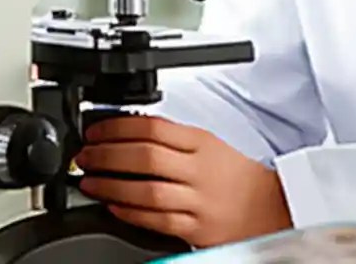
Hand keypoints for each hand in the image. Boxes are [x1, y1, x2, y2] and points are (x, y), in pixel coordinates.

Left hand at [76, 116, 291, 248]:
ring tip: (89, 182)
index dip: (116, 127)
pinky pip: (157, 220)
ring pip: (147, 190)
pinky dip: (130, 212)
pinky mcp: (196, 228)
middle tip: (85, 156)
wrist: (271, 209)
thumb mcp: (209, 144)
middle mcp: (199, 169)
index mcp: (201, 143)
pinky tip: (113, 205)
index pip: (153, 127)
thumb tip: (126, 133)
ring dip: (111, 185)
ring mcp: (198, 200)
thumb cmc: (236, 177)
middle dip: (106, 155)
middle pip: (145, 156)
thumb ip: (172, 138)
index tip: (95, 131)